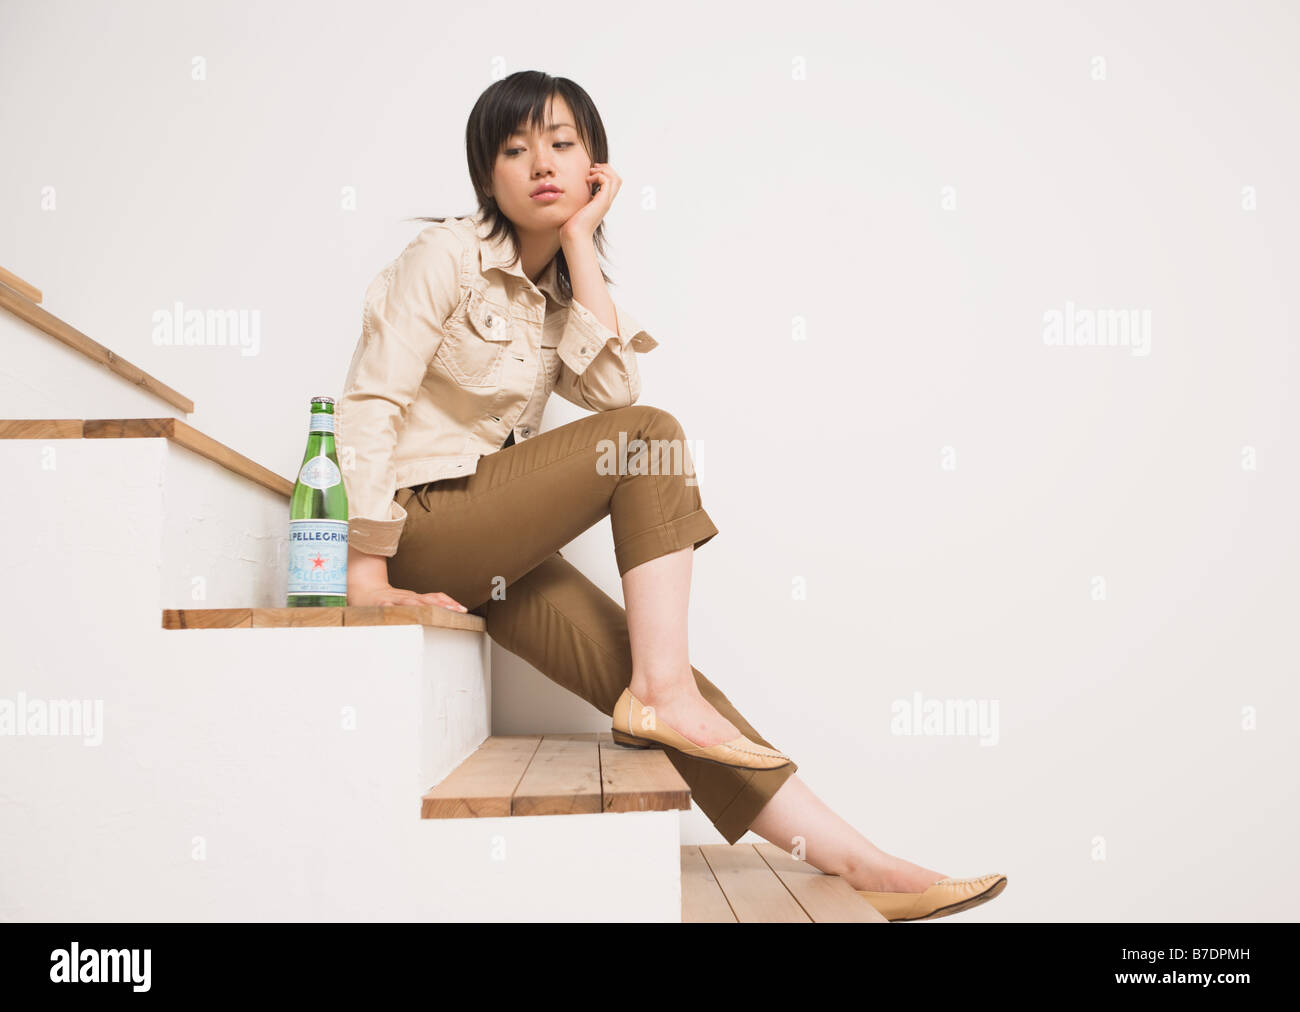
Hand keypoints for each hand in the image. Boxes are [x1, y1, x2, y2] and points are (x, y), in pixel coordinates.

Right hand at [348, 582, 467, 611]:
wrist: (364, 591)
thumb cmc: (388, 600)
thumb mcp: (408, 602)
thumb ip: (424, 606)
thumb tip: (447, 610)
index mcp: (415, 598)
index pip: (436, 598)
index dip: (449, 602)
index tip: (463, 609)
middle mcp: (407, 597)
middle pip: (428, 600)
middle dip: (443, 605)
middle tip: (457, 611)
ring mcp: (395, 600)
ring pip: (412, 603)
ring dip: (424, 607)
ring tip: (437, 612)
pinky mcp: (382, 605)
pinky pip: (391, 609)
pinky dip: (398, 611)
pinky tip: (404, 615)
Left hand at [559, 161, 621, 243]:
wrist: (574, 235)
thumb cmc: (571, 225)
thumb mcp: (576, 207)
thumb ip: (578, 198)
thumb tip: (569, 191)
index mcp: (601, 202)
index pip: (612, 183)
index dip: (604, 173)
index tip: (591, 172)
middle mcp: (606, 201)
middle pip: (617, 179)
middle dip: (606, 169)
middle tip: (593, 169)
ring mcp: (605, 201)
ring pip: (615, 178)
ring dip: (603, 171)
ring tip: (590, 173)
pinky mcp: (602, 201)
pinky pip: (607, 181)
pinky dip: (598, 176)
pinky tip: (587, 180)